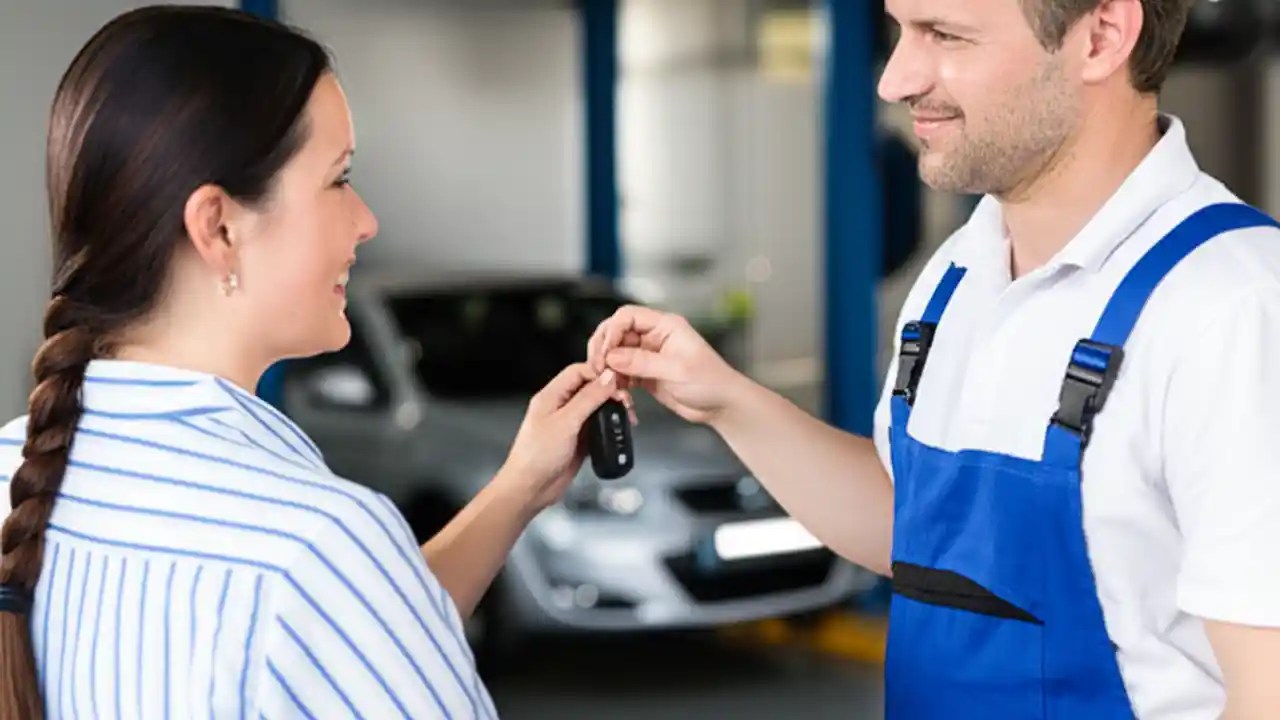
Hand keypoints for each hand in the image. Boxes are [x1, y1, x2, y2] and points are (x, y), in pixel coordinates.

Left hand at [498, 363, 620, 512]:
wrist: (531, 488)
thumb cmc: (536, 456)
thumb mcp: (566, 422)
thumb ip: (588, 398)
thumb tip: (608, 378)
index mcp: (551, 396)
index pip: (578, 371)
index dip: (599, 373)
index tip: (618, 382)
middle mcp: (560, 407)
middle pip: (589, 388)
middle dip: (609, 391)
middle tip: (625, 401)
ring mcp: (569, 424)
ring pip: (595, 407)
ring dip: (611, 409)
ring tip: (625, 416)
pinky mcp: (578, 440)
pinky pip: (597, 426)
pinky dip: (609, 426)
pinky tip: (617, 430)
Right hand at [587, 304, 743, 424]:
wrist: (721, 406)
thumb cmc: (711, 382)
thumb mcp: (677, 370)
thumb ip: (643, 362)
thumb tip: (612, 356)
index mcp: (665, 326)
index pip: (628, 316)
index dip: (612, 331)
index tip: (606, 352)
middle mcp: (654, 337)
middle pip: (616, 333)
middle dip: (604, 349)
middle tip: (598, 368)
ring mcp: (648, 355)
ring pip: (616, 354)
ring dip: (608, 368)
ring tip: (608, 384)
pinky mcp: (645, 374)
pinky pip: (622, 372)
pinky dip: (616, 382)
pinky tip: (618, 393)